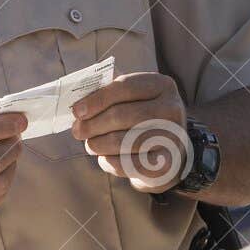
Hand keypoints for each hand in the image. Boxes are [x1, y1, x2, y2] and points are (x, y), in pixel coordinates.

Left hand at [70, 72, 189, 192]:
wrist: (169, 152)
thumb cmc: (142, 120)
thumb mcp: (133, 99)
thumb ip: (109, 93)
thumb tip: (79, 101)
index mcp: (161, 85)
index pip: (124, 87)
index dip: (96, 99)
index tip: (77, 111)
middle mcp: (172, 108)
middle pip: (120, 115)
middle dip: (92, 125)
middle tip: (77, 131)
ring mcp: (172, 137)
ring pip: (121, 141)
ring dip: (97, 145)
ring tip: (91, 145)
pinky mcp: (166, 164)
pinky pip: (126, 164)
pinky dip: (108, 162)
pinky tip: (105, 158)